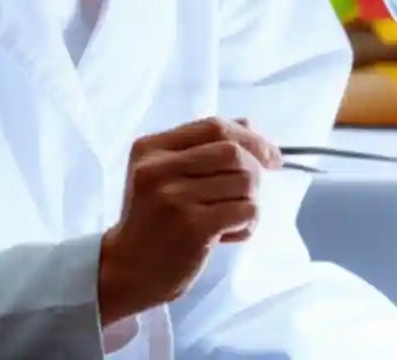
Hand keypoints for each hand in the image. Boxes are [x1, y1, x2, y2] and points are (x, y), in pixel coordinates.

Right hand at [97, 117, 280, 325]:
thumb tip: (251, 126)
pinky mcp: (192, 227)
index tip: (271, 155)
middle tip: (251, 193)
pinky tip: (228, 234)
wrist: (125, 270)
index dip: (251, 138)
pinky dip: (247, 223)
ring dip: (249, 202)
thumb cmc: (152, 220)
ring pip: (244, 182)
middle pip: (234, 152)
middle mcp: (159, 168)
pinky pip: (246, 211)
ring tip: (230, 219)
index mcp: (152, 148)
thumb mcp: (163, 175)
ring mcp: (175, 198)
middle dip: (256, 170)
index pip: (214, 127)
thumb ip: (202, 148)